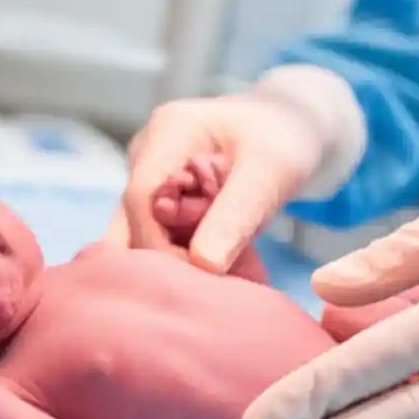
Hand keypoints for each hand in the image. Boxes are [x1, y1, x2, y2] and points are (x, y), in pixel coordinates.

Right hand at [106, 66, 361, 272]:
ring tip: (223, 278)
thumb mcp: (269, 174)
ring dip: (175, 260)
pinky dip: (185, 255)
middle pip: (130, 217)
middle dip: (161, 258)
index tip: (199, 276)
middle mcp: (146, 151)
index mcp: (167, 132)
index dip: (159, 244)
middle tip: (209, 289)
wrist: (288, 129)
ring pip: (140, 231)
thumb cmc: (282, 141)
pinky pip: (158, 233)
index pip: (140, 197)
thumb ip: (235, 215)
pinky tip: (221, 269)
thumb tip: (204, 265)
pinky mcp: (157, 195)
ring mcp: (147, 173)